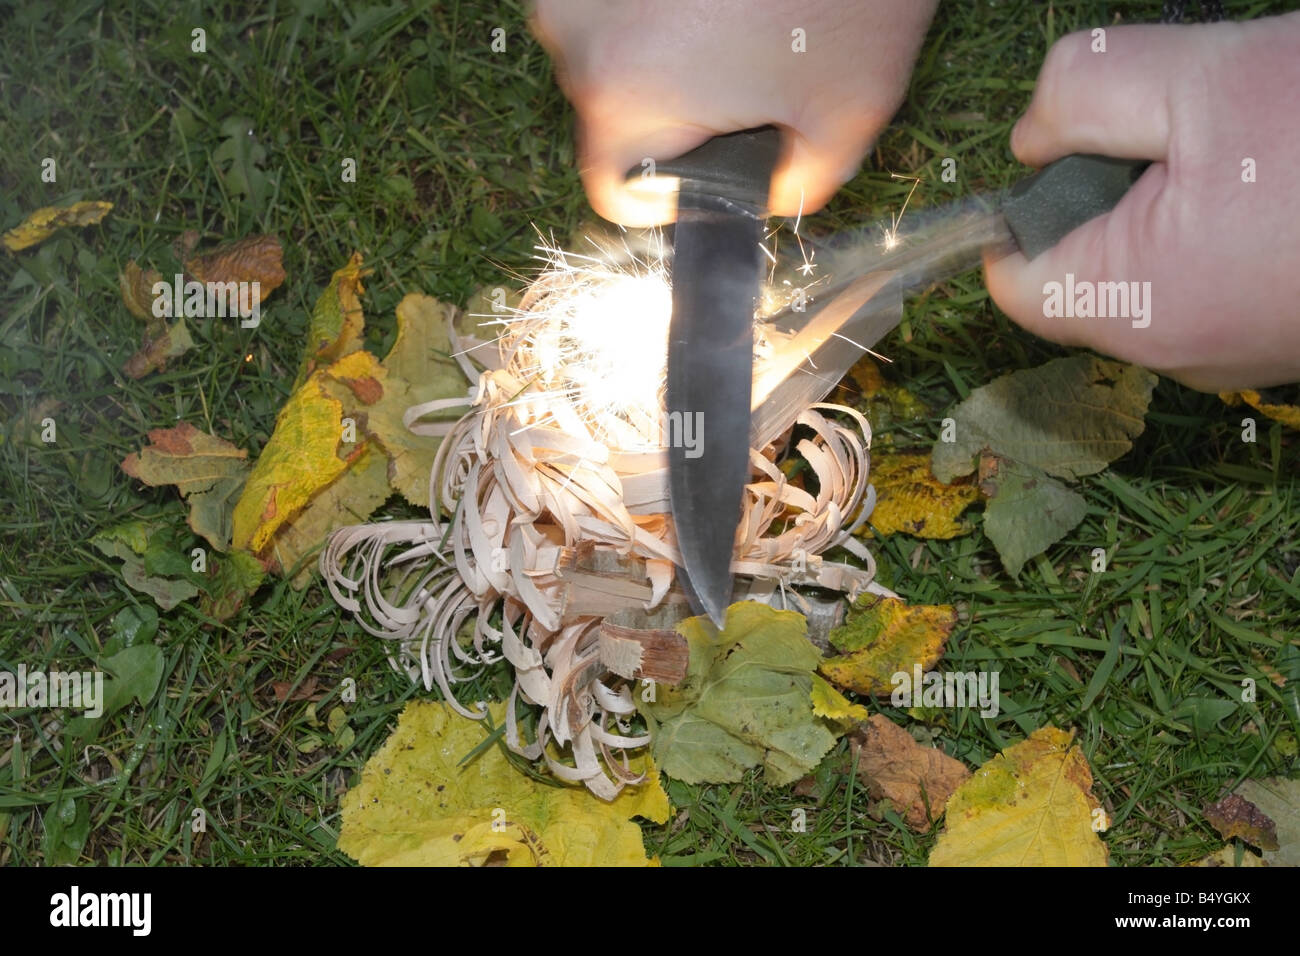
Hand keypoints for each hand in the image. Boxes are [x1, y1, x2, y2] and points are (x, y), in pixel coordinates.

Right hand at [531, 0, 936, 225]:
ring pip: (611, 48)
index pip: (616, 192)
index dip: (674, 192)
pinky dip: (660, 1)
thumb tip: (755, 203)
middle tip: (753, 65)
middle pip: (611, 114)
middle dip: (676, 106)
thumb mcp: (846, 117)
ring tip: (742, 13)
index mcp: (621, 92)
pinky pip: (618, 1)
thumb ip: (789, 191)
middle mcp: (574, 29)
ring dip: (666, 45)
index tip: (718, 157)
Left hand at [984, 13, 1299, 390]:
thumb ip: (1081, 97)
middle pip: (1084, 275)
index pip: (1017, 278)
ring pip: (1154, 275)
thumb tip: (1030, 140)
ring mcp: (1241, 355)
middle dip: (1111, 194)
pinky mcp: (1287, 336)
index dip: (1024, 207)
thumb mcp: (1201, 77)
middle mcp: (1180, 353)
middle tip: (1191, 131)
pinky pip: (1215, 283)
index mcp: (1135, 305)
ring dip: (1177, 205)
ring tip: (1253, 154)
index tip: (1078, 145)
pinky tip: (1283, 185)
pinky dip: (1228, 228)